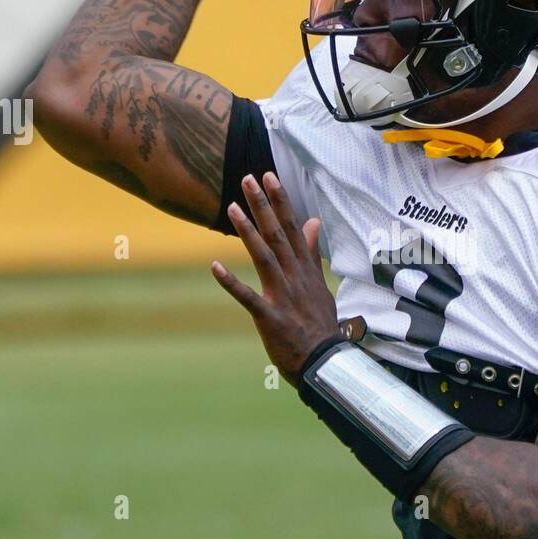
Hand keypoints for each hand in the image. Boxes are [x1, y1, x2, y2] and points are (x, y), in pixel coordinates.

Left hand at [211, 173, 340, 386]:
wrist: (324, 361)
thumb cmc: (320, 324)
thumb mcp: (320, 285)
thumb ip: (313, 253)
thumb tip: (314, 222)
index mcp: (306, 270)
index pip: (294, 228)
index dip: (281, 202)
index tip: (269, 177)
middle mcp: (295, 278)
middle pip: (278, 235)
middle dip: (263, 206)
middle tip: (248, 179)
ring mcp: (283, 296)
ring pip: (264, 258)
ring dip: (248, 232)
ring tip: (231, 208)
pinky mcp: (270, 317)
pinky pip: (248, 297)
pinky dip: (231, 283)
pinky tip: (214, 266)